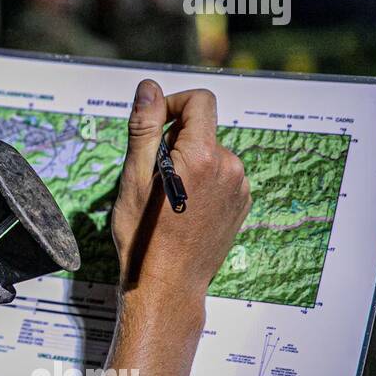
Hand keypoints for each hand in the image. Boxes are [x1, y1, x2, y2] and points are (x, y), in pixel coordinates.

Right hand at [94, 79, 251, 375]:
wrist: (167, 287)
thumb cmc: (144, 237)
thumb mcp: (133, 177)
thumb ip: (145, 126)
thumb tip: (149, 88)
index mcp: (201, 156)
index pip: (199, 101)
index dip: (173, 104)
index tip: (154, 127)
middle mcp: (229, 168)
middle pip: (203, 129)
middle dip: (176, 140)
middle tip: (150, 173)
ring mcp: (240, 188)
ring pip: (211, 153)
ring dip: (188, 162)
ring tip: (165, 197)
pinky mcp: (241, 205)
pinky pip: (221, 176)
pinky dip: (201, 181)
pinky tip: (181, 209)